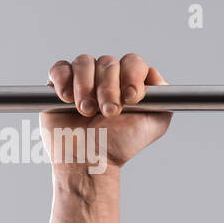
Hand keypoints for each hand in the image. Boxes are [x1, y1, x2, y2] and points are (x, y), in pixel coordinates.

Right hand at [42, 53, 171, 169]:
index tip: (131, 98)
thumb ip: (164, 100)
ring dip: (86, 87)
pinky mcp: (60, 84)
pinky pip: (60, 68)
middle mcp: (107, 77)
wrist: (89, 160)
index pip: (133, 62)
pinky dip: (63, 80)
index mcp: (129, 82)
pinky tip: (67, 100)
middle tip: (108, 112)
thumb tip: (155, 75)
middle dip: (109, 89)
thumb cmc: (120, 144)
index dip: (132, 75)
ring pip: (84, 62)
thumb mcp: (154, 124)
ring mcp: (83, 79)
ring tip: (86, 111)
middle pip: (108, 62)